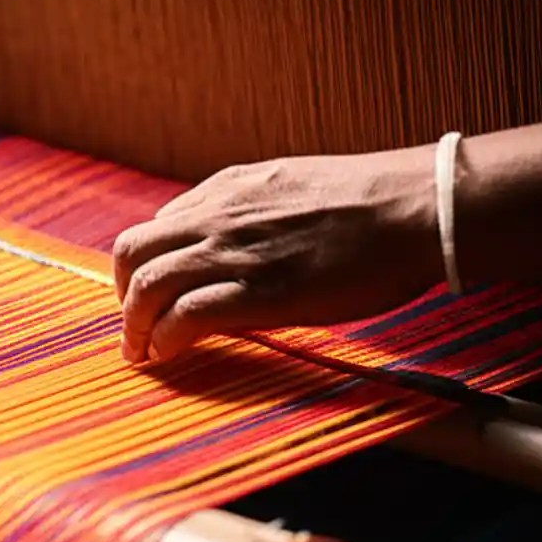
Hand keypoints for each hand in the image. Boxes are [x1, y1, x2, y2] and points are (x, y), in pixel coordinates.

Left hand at [113, 149, 443, 363]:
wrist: (418, 209)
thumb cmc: (371, 203)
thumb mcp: (293, 186)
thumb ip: (251, 210)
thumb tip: (230, 239)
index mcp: (227, 190)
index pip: (158, 226)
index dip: (146, 266)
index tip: (151, 295)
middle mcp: (217, 216)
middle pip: (131, 252)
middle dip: (123, 295)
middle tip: (134, 326)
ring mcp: (233, 253)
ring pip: (146, 286)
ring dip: (133, 326)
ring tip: (141, 352)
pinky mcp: (256, 292)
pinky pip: (184, 316)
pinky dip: (164, 339)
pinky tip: (168, 354)